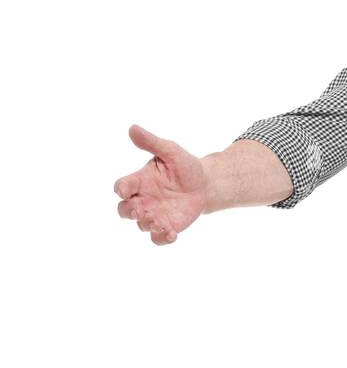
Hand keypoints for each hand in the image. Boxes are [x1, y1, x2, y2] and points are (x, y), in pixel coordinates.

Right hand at [113, 125, 207, 243]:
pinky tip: (171, 234)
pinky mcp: (167, 226)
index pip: (122, 186)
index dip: (120, 189)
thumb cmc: (183, 166)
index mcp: (139, 180)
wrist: (204, 184)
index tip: (124, 190)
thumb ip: (152, 143)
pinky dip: (162, 238)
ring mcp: (153, 214)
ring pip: (141, 225)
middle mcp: (142, 199)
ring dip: (147, 224)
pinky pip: (158, 238)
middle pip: (124, 210)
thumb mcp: (170, 151)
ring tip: (159, 222)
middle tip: (139, 210)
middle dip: (128, 212)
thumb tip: (133, 128)